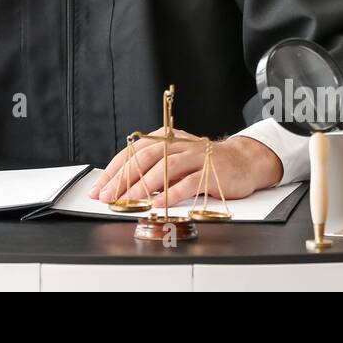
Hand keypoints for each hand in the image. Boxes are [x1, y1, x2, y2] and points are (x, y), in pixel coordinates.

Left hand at [87, 129, 282, 206]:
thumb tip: (121, 188)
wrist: (242, 160)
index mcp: (164, 138)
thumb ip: (151, 170)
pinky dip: (171, 194)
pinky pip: (188, 182)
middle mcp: (177, 143)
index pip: (132, 151)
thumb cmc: (203, 163)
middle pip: (145, 157)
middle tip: (109, 196)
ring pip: (164, 168)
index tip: (100, 188)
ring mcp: (195, 155)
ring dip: (143, 185)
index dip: (114, 170)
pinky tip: (159, 204)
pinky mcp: (210, 170)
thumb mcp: (174, 161)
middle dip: (123, 179)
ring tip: (129, 200)